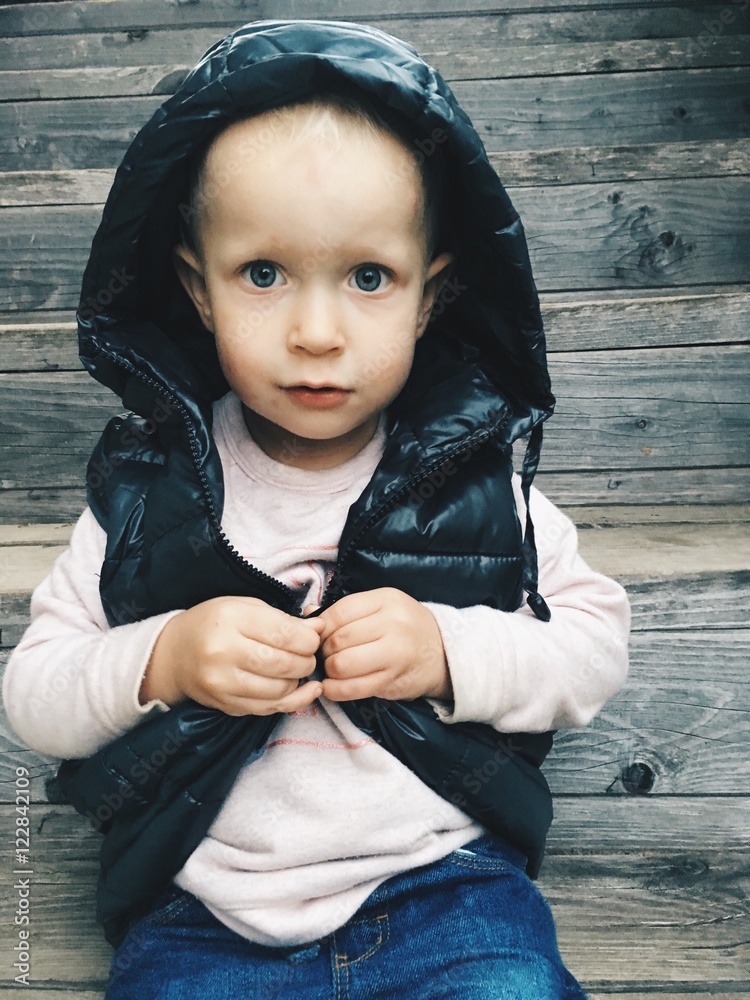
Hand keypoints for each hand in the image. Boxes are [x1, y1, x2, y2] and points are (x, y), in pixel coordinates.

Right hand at [140, 596, 324, 715]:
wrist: (175, 654)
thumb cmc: (214, 624)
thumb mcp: (245, 607)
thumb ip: (283, 619)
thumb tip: (319, 629)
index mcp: (230, 619)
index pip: (285, 634)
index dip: (309, 639)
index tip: (313, 639)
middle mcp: (223, 652)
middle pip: (284, 664)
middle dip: (307, 660)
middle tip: (308, 654)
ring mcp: (223, 683)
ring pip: (280, 689)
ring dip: (299, 680)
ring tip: (297, 667)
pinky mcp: (226, 704)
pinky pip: (269, 708)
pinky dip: (293, 700)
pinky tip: (305, 690)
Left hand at [303, 587, 451, 702]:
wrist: (444, 654)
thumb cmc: (406, 628)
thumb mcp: (382, 608)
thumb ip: (347, 611)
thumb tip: (308, 616)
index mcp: (386, 600)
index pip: (339, 612)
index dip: (322, 626)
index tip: (319, 634)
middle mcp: (392, 625)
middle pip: (338, 639)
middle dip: (324, 650)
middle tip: (326, 653)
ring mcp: (394, 655)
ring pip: (342, 664)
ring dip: (329, 670)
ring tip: (333, 668)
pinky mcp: (392, 681)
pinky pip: (352, 688)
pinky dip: (335, 689)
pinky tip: (332, 685)